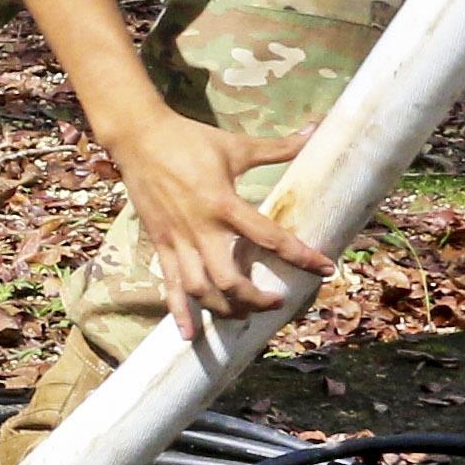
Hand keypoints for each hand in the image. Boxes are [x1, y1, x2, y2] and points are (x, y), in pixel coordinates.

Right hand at [108, 104, 328, 337]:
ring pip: (200, 290)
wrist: (138, 138)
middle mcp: (200, 229)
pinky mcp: (160, 244)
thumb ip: (277, 147)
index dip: (301, 256)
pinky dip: (179, 312)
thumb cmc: (189, 139)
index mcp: (223, 203)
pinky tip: (189, 335)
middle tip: (277, 300)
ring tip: (244, 313)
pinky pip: (170, 284)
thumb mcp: (235, 146)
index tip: (326, 268)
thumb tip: (315, 129)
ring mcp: (177, 240)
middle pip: (229, 280)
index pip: (269, 237)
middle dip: (256, 298)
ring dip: (224, 308)